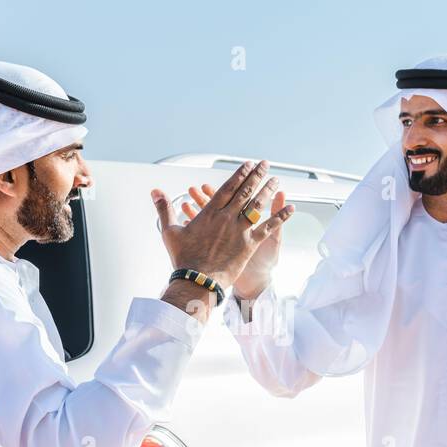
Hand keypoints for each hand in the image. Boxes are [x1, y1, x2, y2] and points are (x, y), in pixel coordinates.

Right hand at [150, 160, 293, 293]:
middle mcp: (227, 217)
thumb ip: (164, 209)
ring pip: (258, 205)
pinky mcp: (249, 245)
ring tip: (276, 179)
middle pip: (245, 191)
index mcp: (209, 212)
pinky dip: (281, 217)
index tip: (248, 165)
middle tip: (265, 165)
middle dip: (257, 176)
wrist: (196, 281)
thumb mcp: (169, 231)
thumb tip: (155, 191)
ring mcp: (240, 230)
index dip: (240, 174)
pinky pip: (269, 227)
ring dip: (268, 190)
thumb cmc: (183, 258)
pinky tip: (291, 208)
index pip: (228, 187)